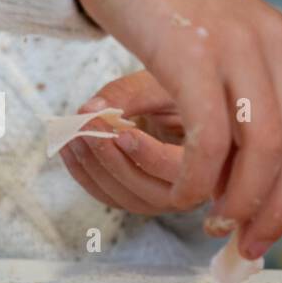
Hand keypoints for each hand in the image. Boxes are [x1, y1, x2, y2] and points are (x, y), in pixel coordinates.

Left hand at [59, 71, 197, 217]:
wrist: (185, 105)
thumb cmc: (181, 89)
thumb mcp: (163, 83)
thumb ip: (131, 94)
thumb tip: (90, 109)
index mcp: (213, 160)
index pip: (183, 171)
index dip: (149, 157)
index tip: (122, 133)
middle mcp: (192, 189)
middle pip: (151, 192)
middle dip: (112, 160)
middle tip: (88, 125)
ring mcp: (165, 199)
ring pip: (126, 198)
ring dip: (93, 168)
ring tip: (74, 132)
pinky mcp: (140, 198)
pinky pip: (109, 197)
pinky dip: (84, 174)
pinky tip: (68, 146)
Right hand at [71, 0, 281, 258]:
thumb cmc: (165, 11)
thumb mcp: (223, 52)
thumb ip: (243, 102)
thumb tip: (246, 180)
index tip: (263, 233)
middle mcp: (277, 46)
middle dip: (273, 210)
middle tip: (242, 243)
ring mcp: (238, 47)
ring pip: (263, 149)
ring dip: (239, 200)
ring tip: (210, 221)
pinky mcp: (194, 52)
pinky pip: (211, 137)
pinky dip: (198, 179)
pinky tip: (180, 193)